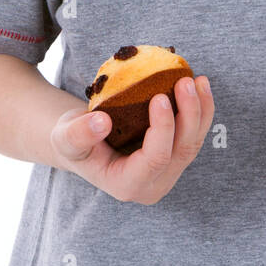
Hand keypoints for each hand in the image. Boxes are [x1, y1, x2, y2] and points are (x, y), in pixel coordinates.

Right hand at [49, 75, 213, 202]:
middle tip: (185, 81)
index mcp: (127, 185)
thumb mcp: (65, 138)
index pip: (154, 160)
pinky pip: (194, 135)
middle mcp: (153, 184)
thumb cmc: (73, 140)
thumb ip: (78, 134)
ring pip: (193, 143)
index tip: (160, 97)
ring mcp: (168, 173)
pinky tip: (201, 85)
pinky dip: (201, 110)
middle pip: (181, 152)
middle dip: (189, 115)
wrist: (83, 143)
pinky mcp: (175, 157)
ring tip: (199, 80)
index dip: (163, 129)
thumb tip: (101, 122)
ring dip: (201, 111)